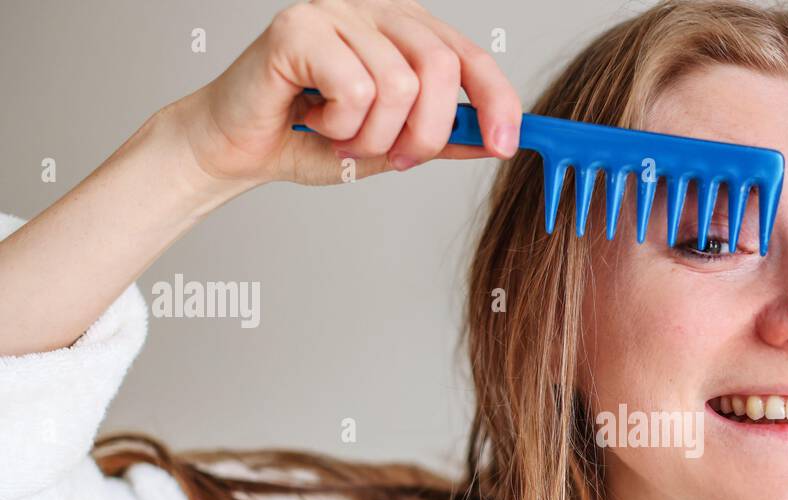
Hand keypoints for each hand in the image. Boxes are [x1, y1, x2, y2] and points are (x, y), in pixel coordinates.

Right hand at [172, 0, 521, 187]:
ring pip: (398, 85)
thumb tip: (497, 140)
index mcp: (403, 29)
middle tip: (399, 157)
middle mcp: (374, 10)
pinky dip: (341, 125)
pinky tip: (315, 118)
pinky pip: (355, 89)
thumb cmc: (308, 137)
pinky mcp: (299, 27)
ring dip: (373, 136)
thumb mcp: (392, 144)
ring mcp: (336, 12)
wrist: (239, 147)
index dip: (497, 101)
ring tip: (342, 136)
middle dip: (428, 132)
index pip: (469, 56)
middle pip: (440, 67)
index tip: (508, 145)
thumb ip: (443, 137)